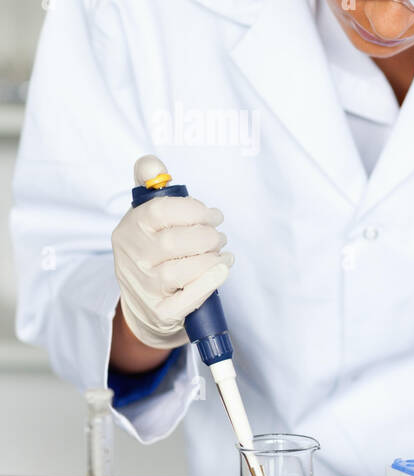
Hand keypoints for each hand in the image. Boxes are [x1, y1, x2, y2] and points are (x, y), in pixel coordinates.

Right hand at [111, 195, 231, 349]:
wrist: (147, 305)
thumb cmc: (155, 254)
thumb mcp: (147, 218)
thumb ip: (151, 186)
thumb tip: (151, 164)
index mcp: (130, 230)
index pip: (159, 212)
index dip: (194, 210)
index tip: (213, 215)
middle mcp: (133, 259)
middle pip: (174, 242)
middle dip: (207, 236)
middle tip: (219, 237)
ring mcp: (145, 288)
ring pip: (181, 271)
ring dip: (211, 259)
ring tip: (222, 254)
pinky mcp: (162, 311)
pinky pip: (188, 298)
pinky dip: (210, 283)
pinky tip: (222, 270)